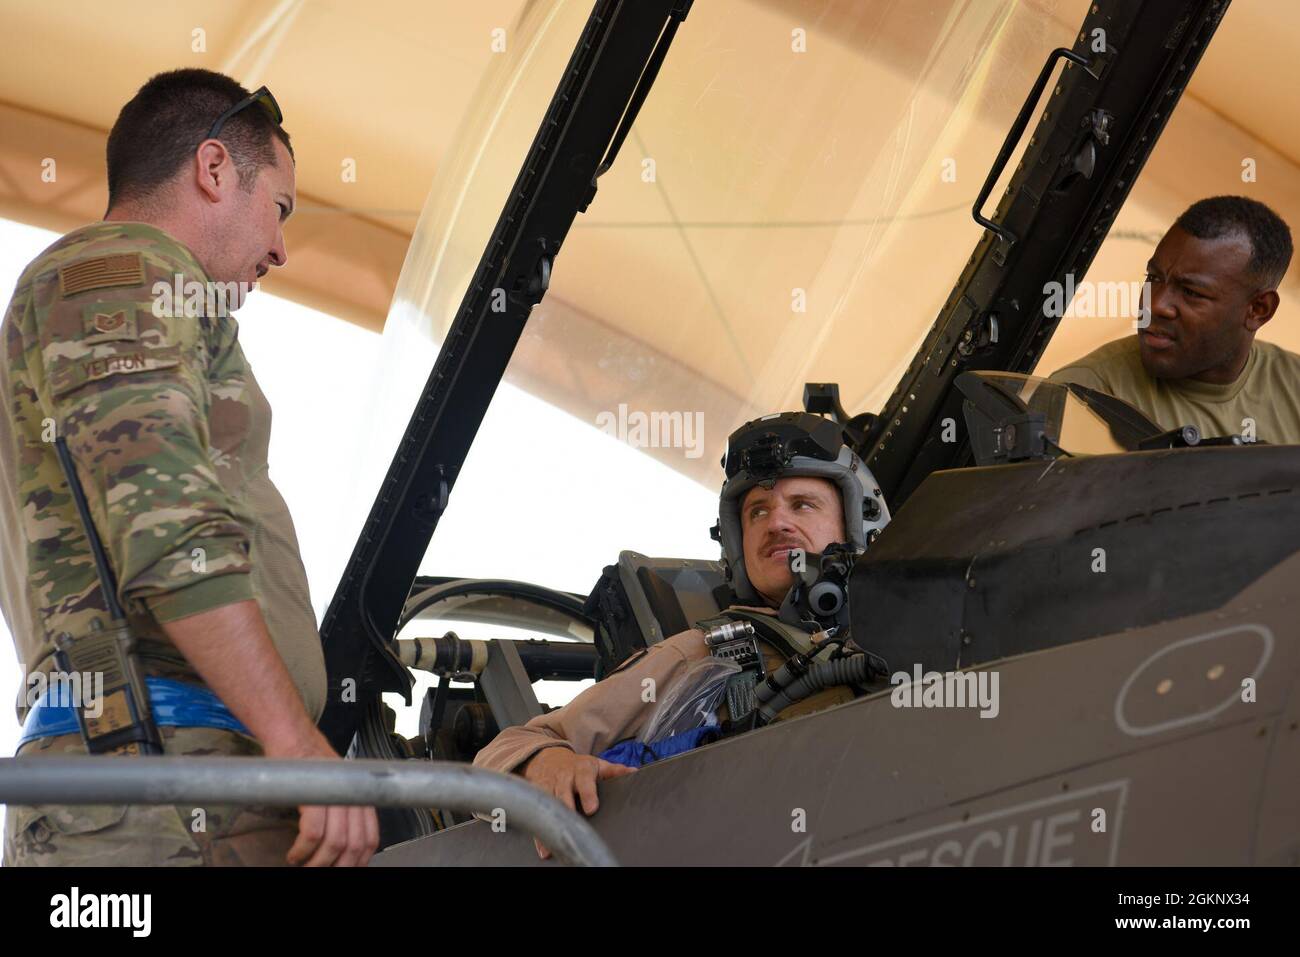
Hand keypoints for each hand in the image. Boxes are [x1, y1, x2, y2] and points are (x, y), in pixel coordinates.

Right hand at [263, 729, 379, 866]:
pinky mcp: (315, 792)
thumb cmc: (310, 765)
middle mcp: (353, 795)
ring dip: (317, 862)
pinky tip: (295, 853)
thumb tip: (341, 849)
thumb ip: (344, 815)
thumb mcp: (335, 790)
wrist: (293, 738)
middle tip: (318, 870)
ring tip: (302, 864)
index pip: (370, 839)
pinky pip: (314, 833)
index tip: (345, 869)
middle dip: (337, 866)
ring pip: (335, 842)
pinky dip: (303, 850)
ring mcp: (335, 792)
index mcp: (361, 797)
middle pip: (354, 845)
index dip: (359, 861)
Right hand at [520, 747, 635, 859]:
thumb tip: (633, 773)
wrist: (549, 759)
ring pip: (548, 804)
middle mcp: (563, 777)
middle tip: (572, 827)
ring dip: (551, 824)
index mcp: (581, 768)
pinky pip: (537, 813)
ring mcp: (549, 785)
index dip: (588, 793)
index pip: (584, 779)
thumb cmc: (579, 767)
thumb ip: (615, 770)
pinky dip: (538, 832)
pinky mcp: (537, 795)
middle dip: (567, 809)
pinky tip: (543, 848)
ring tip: (553, 845)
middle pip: (563, 792)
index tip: (592, 809)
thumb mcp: (597, 764)